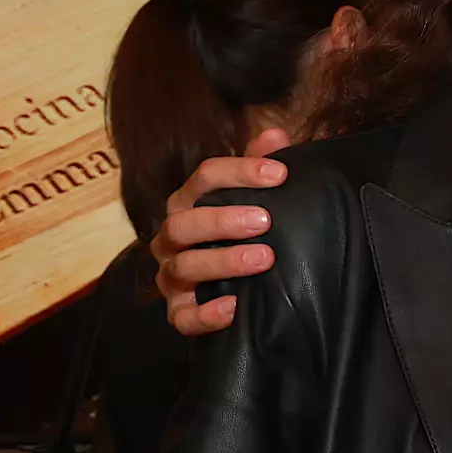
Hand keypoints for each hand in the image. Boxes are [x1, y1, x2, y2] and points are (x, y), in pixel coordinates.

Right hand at [153, 128, 291, 334]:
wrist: (229, 287)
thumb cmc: (241, 233)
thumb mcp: (254, 198)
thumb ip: (261, 166)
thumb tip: (275, 134)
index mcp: (189, 204)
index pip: (204, 178)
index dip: (239, 172)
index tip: (279, 173)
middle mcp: (173, 238)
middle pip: (184, 223)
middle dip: (223, 220)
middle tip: (265, 220)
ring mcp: (172, 276)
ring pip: (184, 267)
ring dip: (223, 261)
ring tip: (264, 258)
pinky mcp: (179, 312)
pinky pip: (183, 317)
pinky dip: (205, 314)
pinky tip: (234, 307)